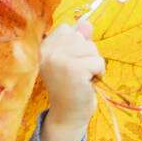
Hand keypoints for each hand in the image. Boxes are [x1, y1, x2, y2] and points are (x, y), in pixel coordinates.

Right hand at [39, 19, 104, 140]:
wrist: (68, 116)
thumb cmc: (71, 88)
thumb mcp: (73, 60)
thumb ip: (78, 41)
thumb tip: (86, 24)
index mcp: (43, 48)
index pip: (67, 29)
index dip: (76, 46)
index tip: (69, 65)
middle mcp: (46, 52)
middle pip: (80, 37)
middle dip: (86, 54)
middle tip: (76, 74)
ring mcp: (57, 60)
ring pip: (90, 48)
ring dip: (92, 64)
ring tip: (81, 79)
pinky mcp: (72, 69)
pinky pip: (97, 61)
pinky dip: (98, 73)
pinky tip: (87, 84)